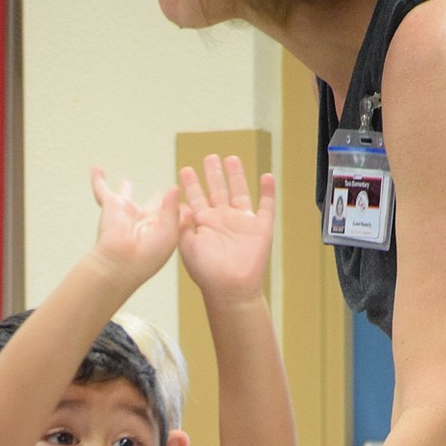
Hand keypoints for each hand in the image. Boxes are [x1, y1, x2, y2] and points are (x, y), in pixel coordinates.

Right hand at [91, 167, 179, 283]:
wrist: (121, 262)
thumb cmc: (147, 255)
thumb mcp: (171, 231)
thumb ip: (173, 208)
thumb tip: (174, 188)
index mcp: (160, 228)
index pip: (171, 214)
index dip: (179, 208)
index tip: (187, 204)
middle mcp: (143, 220)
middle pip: (150, 205)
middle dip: (156, 200)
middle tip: (159, 193)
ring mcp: (126, 212)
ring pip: (125, 196)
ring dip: (125, 189)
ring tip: (125, 182)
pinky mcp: (111, 205)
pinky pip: (102, 189)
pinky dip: (98, 179)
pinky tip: (96, 169)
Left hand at [178, 155, 275, 304]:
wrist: (230, 289)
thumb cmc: (207, 273)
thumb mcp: (187, 247)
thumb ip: (181, 224)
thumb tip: (177, 204)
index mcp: (204, 224)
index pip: (196, 198)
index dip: (191, 184)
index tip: (185, 170)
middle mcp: (222, 220)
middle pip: (218, 190)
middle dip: (213, 174)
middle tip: (209, 157)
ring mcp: (242, 222)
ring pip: (239, 192)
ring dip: (236, 176)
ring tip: (231, 158)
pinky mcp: (261, 228)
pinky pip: (266, 206)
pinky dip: (267, 191)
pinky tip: (267, 177)